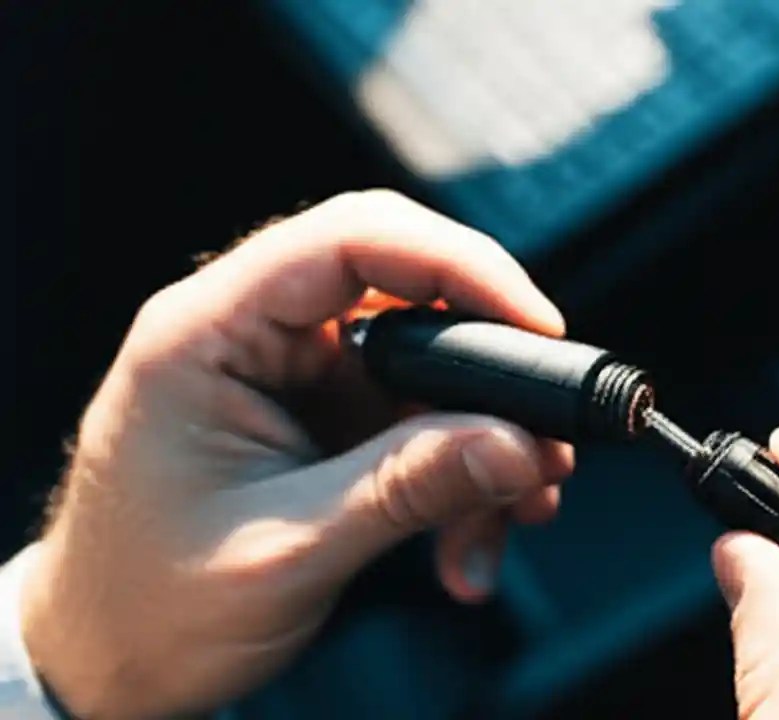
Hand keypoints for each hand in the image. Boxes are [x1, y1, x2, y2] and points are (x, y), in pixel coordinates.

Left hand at [20, 190, 573, 718]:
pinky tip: (464, 541)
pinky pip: (414, 420)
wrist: (102, 664)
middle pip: (403, 291)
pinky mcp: (318, 419)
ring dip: (480, 439)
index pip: (349, 240)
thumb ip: (407, 487)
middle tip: (541, 432)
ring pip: (424, 367)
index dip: (456, 264)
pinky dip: (455, 474)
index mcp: (205, 333)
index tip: (533, 326)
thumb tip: (520, 445)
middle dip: (486, 364)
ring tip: (510, 515)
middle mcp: (250, 336)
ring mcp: (289, 377)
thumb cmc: (147, 608)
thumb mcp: (288, 550)